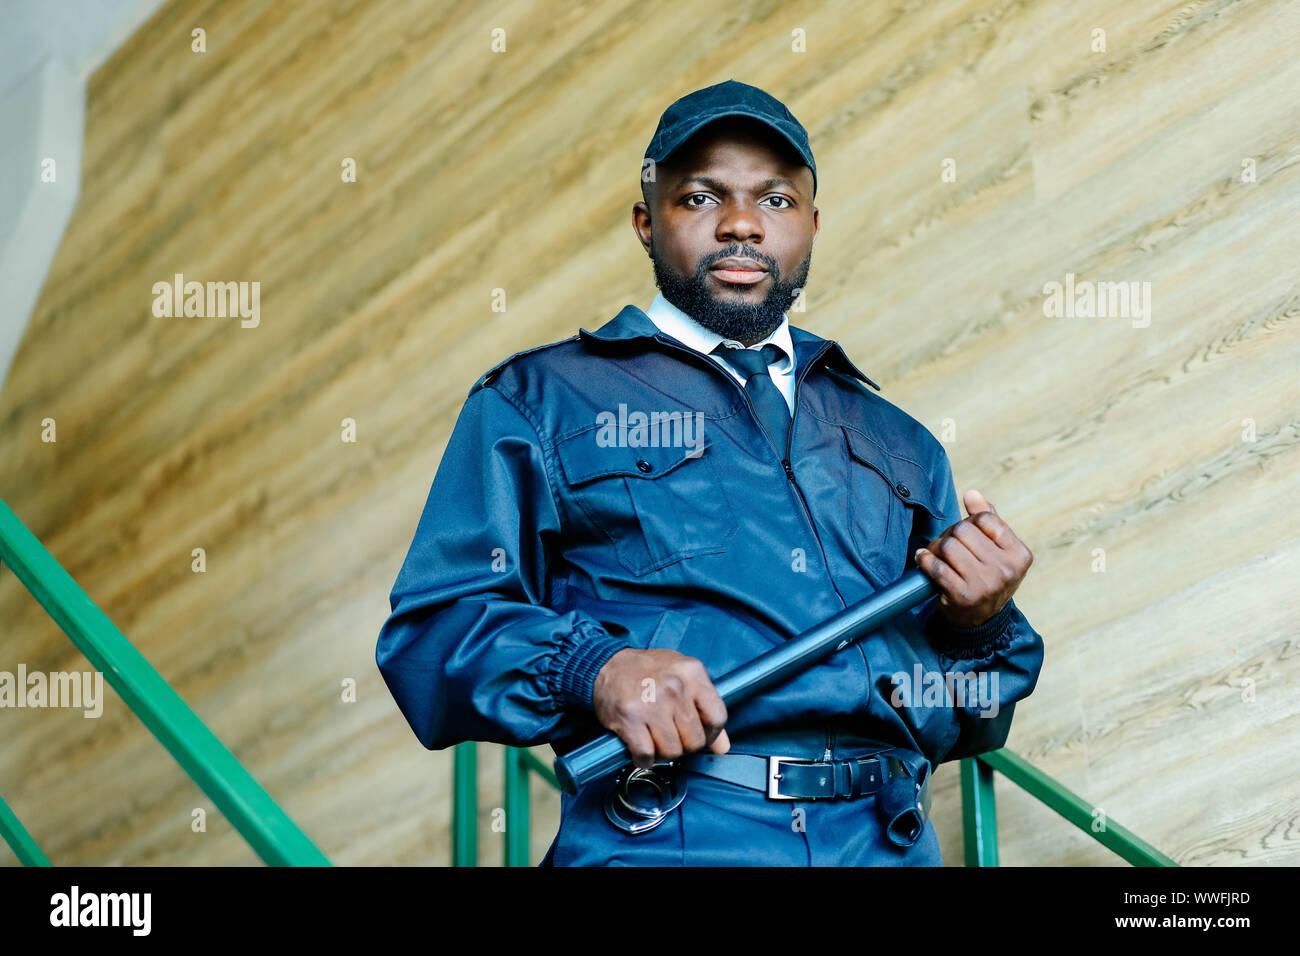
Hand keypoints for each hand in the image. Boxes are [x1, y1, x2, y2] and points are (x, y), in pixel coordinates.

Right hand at [592, 647, 729, 769]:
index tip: (701, 736)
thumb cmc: (648, 671)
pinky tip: (641, 749)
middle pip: (695, 740)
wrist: (607, 665)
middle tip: (672, 737)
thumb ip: (705, 707)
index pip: (718, 717)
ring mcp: (651, 703)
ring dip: (663, 753)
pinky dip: (644, 759)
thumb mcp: (682, 677)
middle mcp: (674, 687)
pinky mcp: (629, 719)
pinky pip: (646, 754)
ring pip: (672, 751)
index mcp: (692, 672)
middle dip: (685, 746)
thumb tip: (722, 747)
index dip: (711, 735)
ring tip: (655, 741)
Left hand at [914, 489, 1032, 628]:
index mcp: (1020, 554)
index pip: (985, 519)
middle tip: (946, 546)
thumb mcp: (997, 550)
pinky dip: (925, 560)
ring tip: (937, 555)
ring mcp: (985, 585)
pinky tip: (924, 560)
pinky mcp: (963, 596)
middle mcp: (1006, 570)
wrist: (981, 621)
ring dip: (936, 548)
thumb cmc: (987, 576)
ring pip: (948, 546)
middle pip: (963, 529)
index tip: (964, 532)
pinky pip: (937, 567)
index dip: (969, 521)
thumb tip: (971, 493)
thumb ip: (989, 519)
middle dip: (949, 534)